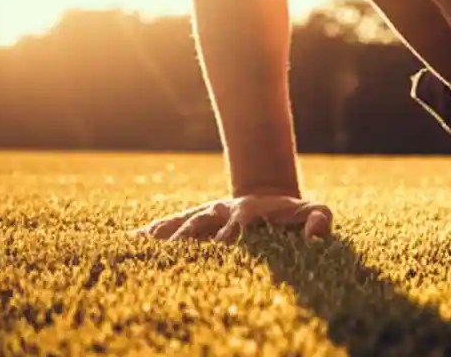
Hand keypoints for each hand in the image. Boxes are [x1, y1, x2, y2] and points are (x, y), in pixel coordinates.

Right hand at [129, 192, 332, 242]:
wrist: (269, 197)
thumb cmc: (293, 212)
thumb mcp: (313, 211)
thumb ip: (319, 220)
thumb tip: (316, 239)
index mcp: (248, 213)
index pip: (237, 225)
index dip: (231, 233)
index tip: (224, 244)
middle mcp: (222, 212)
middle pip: (202, 223)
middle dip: (190, 237)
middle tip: (176, 254)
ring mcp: (206, 215)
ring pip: (183, 225)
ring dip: (166, 237)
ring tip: (143, 249)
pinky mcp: (193, 220)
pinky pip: (169, 225)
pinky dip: (151, 233)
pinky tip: (131, 241)